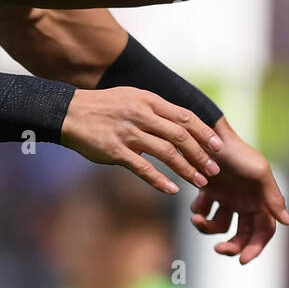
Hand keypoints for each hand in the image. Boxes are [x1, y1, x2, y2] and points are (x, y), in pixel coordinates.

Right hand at [61, 86, 224, 194]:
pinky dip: (160, 180)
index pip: (185, 117)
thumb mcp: (133, 98)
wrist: (70, 113)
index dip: (204, 132)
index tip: (218, 146)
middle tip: (215, 169)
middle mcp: (141, 115)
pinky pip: (143, 168)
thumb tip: (181, 122)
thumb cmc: (105, 106)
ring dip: (186, 169)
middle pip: (181, 136)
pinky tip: (172, 190)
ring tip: (200, 181)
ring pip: (166, 153)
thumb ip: (156, 109)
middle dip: (201, 154)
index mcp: (149, 100)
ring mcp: (128, 133)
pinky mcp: (115, 151)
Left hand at [190, 118, 288, 263]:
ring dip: (208, 228)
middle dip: (232, 246)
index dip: (256, 247)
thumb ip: (273, 198)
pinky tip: (197, 202)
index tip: (242, 259)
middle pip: (243, 235)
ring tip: (198, 219)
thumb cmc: (239, 152)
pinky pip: (203, 212)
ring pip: (219, 226)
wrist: (210, 136)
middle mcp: (245, 202)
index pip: (265, 231)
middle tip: (219, 249)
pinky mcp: (208, 193)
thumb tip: (288, 222)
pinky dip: (198, 212)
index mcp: (261, 200)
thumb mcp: (260, 173)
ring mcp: (227, 198)